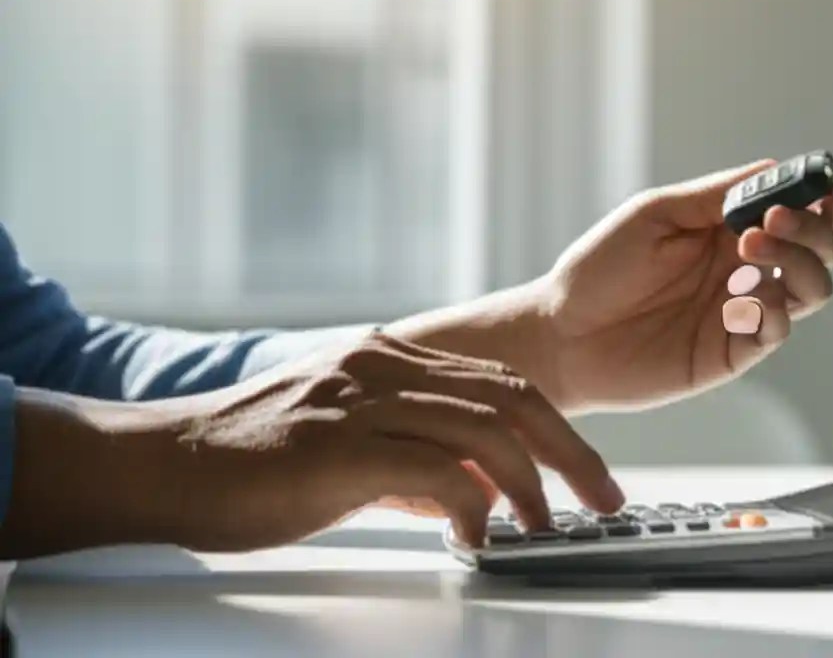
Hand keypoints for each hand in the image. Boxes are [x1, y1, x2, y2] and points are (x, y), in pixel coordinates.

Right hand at [0, 332, 621, 557]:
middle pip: (512, 398)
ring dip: (530, 485)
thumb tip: (476, 493)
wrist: (167, 463)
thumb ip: (415, 459)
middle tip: (602, 500)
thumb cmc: (256, 461)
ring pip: (486, 429)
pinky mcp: (339, 444)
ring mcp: (361, 399)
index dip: (559, 429)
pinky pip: (437, 469)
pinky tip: (477, 536)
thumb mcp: (351, 448)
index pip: (503, 383)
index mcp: (391, 357)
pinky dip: (473, 506)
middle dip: (570, 454)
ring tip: (543, 528)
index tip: (590, 475)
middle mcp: (383, 365)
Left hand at [542, 160, 832, 411]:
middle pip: (821, 248)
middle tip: (771, 220)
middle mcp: (747, 270)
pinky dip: (774, 309)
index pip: (802, 210)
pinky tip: (740, 297)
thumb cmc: (600, 269)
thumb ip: (716, 194)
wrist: (561, 334)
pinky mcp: (731, 354)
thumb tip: (776, 168)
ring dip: (797, 262)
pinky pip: (778, 331)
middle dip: (815, 227)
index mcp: (732, 230)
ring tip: (749, 249)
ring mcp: (743, 313)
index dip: (829, 196)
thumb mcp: (657, 214)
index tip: (831, 184)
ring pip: (813, 290)